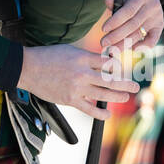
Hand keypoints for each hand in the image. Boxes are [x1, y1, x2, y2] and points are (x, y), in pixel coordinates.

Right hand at [17, 44, 140, 119]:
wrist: (28, 68)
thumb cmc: (48, 56)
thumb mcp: (69, 49)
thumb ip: (87, 56)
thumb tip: (103, 61)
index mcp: (82, 58)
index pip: (108, 63)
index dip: (118, 66)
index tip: (123, 69)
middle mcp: (82, 73)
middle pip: (111, 80)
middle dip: (126, 83)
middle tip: (135, 86)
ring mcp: (77, 88)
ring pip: (104, 94)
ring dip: (118, 96)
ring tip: (126, 97)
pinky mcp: (70, 100)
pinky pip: (89, 109)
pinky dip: (101, 113)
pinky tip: (108, 113)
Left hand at [100, 0, 163, 51]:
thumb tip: (107, 2)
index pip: (128, 11)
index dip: (115, 21)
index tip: (103, 29)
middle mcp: (152, 6)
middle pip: (133, 25)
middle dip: (116, 36)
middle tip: (103, 43)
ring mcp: (157, 17)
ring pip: (139, 33)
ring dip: (124, 44)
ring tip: (112, 49)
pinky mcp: (160, 25)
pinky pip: (152, 40)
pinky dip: (142, 47)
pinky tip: (130, 49)